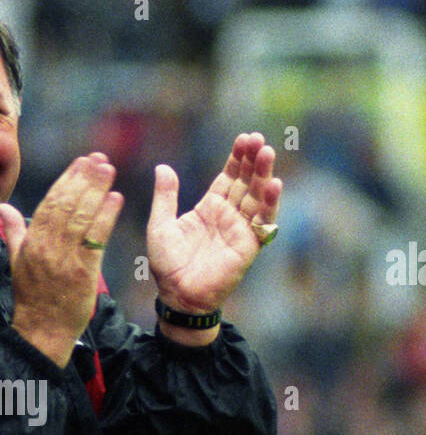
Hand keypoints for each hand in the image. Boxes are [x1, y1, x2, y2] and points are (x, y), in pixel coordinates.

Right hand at [0, 152, 123, 367]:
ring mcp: (65, 259)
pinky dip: (106, 218)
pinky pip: (95, 239)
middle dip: (84, 179)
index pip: (50, 202)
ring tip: (109, 171)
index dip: (67, 180)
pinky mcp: (83, 272)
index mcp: (32, 242)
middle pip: (67, 205)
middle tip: (100, 159)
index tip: (81, 162)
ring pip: (81, 218)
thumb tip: (2, 208)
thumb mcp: (17, 261)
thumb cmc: (32, 296)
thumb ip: (13, 231)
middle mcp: (47, 247)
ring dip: (97, 191)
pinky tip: (116, 199)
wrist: (43, 329)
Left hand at [148, 132, 281, 315]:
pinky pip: (262, 223)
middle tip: (258, 139)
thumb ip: (165, 197)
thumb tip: (163, 167)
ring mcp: (240, 230)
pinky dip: (269, 204)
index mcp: (209, 208)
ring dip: (264, 175)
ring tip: (267, 153)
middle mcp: (228, 216)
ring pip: (257, 197)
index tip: (244, 138)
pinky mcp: (248, 246)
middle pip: (246, 182)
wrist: (177, 296)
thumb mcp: (160, 225)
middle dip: (253, 161)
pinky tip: (273, 185)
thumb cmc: (167, 265)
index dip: (237, 159)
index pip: (228, 177)